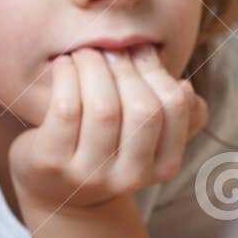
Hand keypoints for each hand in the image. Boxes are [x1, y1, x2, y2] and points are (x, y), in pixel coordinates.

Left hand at [9, 44, 207, 212]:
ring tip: (84, 53)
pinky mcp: (52, 163)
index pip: (175, 108)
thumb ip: (175, 114)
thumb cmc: (106, 147)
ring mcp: (90, 174)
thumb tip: (185, 87)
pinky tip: (64, 65)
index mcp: (162, 166)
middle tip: (110, 50)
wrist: (54, 188)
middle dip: (127, 68)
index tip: (140, 50)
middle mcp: (130, 177)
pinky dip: (67, 76)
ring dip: (94, 67)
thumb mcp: (145, 137)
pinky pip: (66, 108)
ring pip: (103, 107)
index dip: (157, 71)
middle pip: (143, 109)